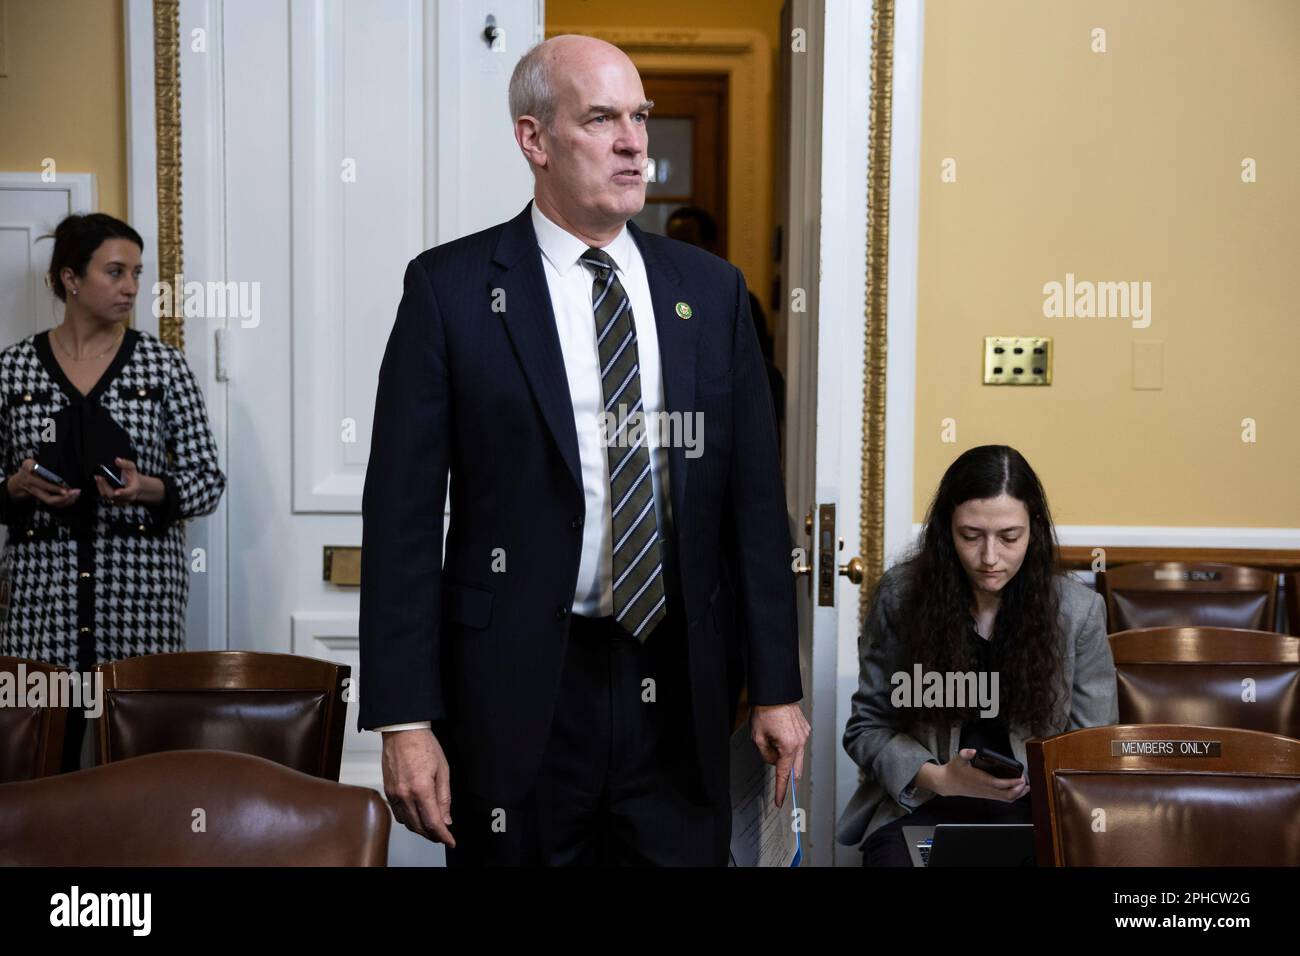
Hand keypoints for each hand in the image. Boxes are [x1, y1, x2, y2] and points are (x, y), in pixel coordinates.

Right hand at [7, 459, 80, 508]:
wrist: (21, 482)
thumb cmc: (27, 470)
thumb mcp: (27, 464)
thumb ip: (29, 464)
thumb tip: (31, 468)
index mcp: (32, 481)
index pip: (45, 486)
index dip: (56, 489)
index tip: (66, 489)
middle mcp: (37, 491)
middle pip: (50, 500)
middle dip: (64, 498)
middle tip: (75, 493)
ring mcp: (41, 497)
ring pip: (54, 504)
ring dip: (66, 501)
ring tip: (76, 495)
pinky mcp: (46, 499)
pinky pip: (56, 505)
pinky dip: (65, 503)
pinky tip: (73, 498)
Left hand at [94, 457, 162, 505]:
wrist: (134, 486)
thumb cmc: (132, 477)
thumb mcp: (132, 468)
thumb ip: (125, 464)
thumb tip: (117, 460)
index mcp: (133, 489)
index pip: (128, 492)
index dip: (123, 493)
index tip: (116, 492)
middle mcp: (127, 497)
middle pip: (113, 495)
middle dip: (104, 486)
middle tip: (98, 477)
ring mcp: (120, 501)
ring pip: (107, 497)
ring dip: (101, 487)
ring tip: (97, 478)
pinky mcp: (114, 502)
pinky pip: (105, 498)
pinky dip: (101, 490)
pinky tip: (99, 483)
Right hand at [381, 727, 455, 845]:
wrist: (402, 732)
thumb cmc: (424, 746)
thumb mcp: (443, 770)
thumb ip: (444, 797)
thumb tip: (446, 819)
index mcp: (421, 789)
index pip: (433, 822)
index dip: (443, 836)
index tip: (450, 841)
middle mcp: (405, 795)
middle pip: (419, 826)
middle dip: (433, 835)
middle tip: (443, 836)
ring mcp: (394, 794)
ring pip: (407, 823)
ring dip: (420, 830)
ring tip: (432, 829)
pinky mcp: (388, 792)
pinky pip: (398, 814)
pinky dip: (408, 821)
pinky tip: (417, 818)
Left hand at [750, 702, 810, 807]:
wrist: (774, 692)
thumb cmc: (765, 712)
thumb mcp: (758, 738)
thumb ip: (766, 755)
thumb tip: (773, 762)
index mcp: (788, 747)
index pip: (784, 775)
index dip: (781, 790)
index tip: (780, 802)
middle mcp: (800, 742)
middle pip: (796, 770)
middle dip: (789, 781)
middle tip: (782, 791)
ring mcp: (805, 735)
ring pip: (798, 757)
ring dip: (787, 760)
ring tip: (773, 746)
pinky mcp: (805, 729)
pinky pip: (799, 745)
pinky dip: (790, 748)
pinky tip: (780, 737)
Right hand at [921, 748, 1028, 801]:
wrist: (947, 783)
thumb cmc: (954, 771)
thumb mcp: (958, 759)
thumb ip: (965, 754)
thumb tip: (972, 751)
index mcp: (981, 780)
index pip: (1000, 784)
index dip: (1013, 783)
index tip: (1022, 778)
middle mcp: (985, 789)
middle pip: (1007, 795)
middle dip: (1019, 790)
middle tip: (1026, 781)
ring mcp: (987, 794)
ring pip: (1006, 799)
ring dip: (1018, 794)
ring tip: (1026, 787)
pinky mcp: (987, 795)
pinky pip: (1003, 799)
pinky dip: (1012, 795)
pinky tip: (1017, 790)